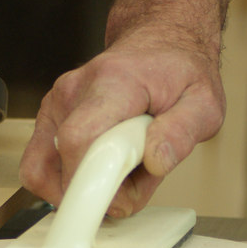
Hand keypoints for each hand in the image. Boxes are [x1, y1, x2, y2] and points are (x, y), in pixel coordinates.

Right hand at [19, 31, 225, 217]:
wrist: (158, 46)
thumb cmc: (178, 74)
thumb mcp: (203, 103)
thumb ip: (182, 134)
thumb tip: (156, 162)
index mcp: (112, 83)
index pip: (79, 140)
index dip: (93, 182)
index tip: (121, 200)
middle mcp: (73, 93)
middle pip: (56, 164)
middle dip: (93, 193)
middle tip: (132, 186)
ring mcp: (55, 107)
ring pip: (43, 172)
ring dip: (80, 189)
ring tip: (120, 175)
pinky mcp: (49, 121)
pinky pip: (44, 167)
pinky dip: (72, 181)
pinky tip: (104, 170)